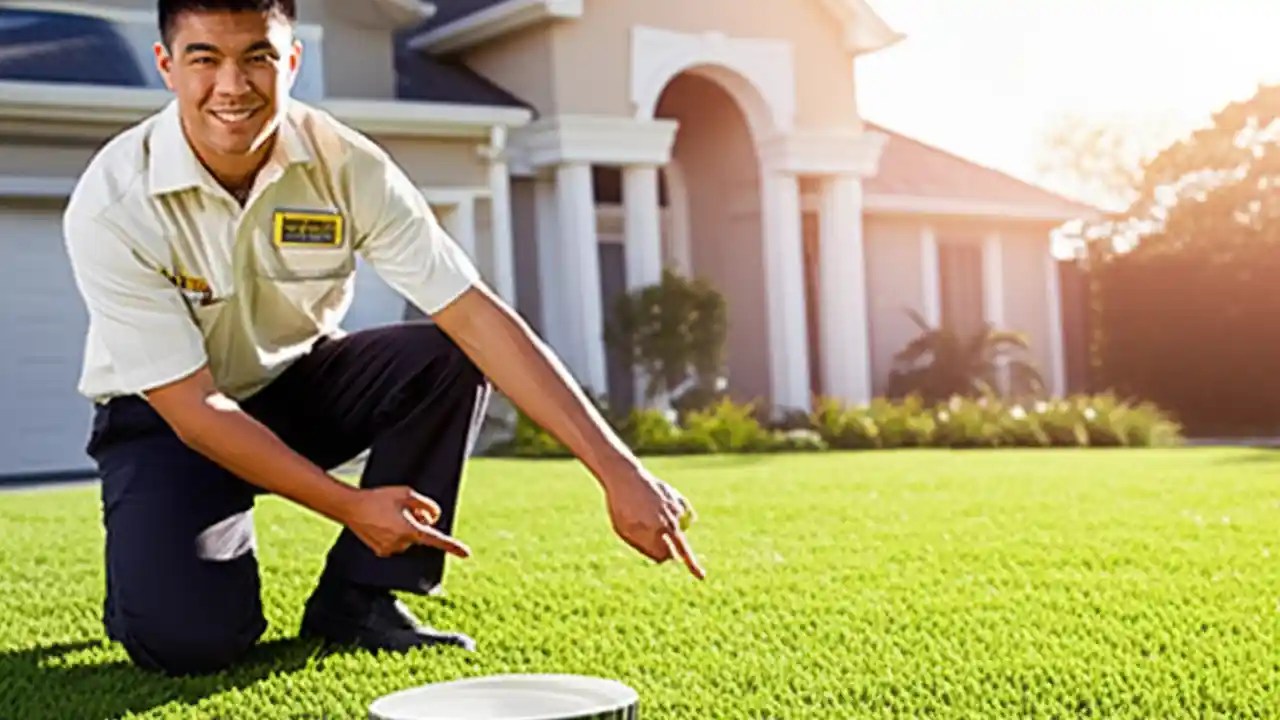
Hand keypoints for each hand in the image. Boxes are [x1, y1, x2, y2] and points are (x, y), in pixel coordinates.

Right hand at [345, 487, 470, 559]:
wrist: (350, 507)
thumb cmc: (379, 498)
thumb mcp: (407, 493)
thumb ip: (426, 505)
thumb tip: (433, 517)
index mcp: (410, 530)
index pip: (436, 539)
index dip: (452, 546)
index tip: (466, 554)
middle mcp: (401, 544)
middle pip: (420, 534)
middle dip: (418, 522)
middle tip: (403, 509)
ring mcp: (390, 550)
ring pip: (408, 539)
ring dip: (405, 529)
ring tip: (389, 515)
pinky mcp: (380, 552)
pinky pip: (396, 543)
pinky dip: (394, 535)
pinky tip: (382, 523)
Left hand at [603, 466, 704, 579]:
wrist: (624, 475)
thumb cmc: (621, 506)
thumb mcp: (625, 530)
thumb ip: (645, 546)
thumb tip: (667, 557)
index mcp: (657, 529)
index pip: (668, 555)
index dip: (661, 559)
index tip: (658, 561)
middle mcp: (670, 519)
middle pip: (682, 546)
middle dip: (691, 562)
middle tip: (700, 575)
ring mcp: (675, 507)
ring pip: (682, 528)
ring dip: (676, 534)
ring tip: (663, 528)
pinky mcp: (676, 496)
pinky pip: (685, 513)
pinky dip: (683, 519)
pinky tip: (680, 521)